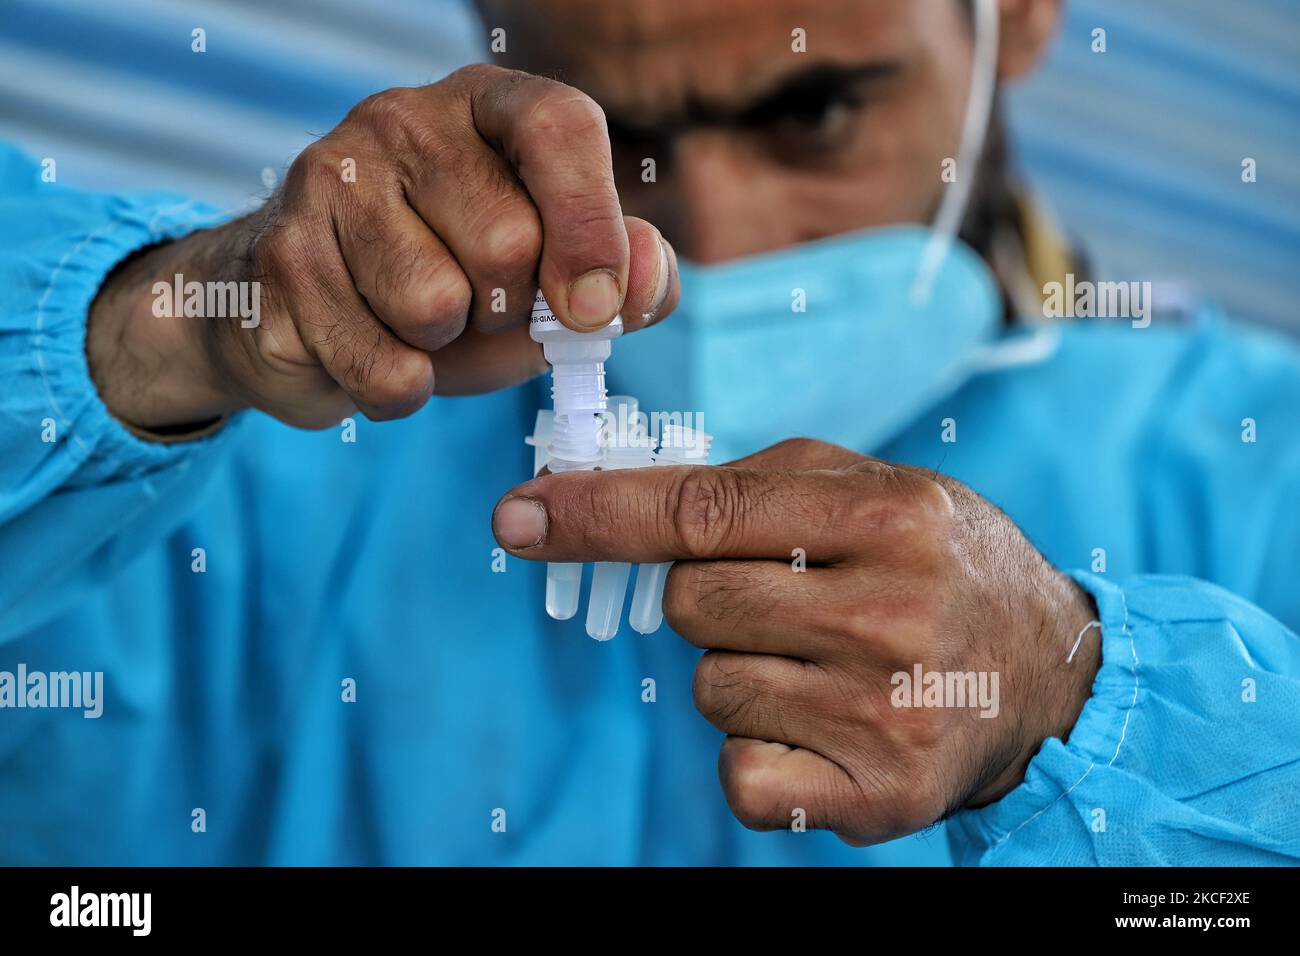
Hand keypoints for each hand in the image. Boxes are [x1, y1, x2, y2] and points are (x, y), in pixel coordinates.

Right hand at [87, 66, 678, 429]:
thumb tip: (647, 281)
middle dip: (509, 311)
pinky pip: (381, 367)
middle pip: (505, 240)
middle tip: (479, 310)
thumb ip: (622, 280)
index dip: (591, 225)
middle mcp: (401, 121)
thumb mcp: (550, 278)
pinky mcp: (280, 258)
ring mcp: (328, 180)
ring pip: (434, 305)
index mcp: (487, 108)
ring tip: (420, 325)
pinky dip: (398, 390)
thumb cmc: (449, 282)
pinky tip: (375, 352)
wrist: (300, 310)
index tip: (593, 309)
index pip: (558, 126)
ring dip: (445, 350)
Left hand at [492, 438, 1100, 844]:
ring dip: (741, 674)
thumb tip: (611, 499)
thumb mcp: (878, 489)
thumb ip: (758, 485)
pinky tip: (824, 726)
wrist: (1050, 675)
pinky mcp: (879, 796)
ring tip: (824, 664)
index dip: (599, 514)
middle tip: (786, 601)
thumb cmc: (941, 566)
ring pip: (709, 690)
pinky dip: (757, 749)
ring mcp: (887, 715)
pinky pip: (736, 773)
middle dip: (709, 600)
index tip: (520, 516)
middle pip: (691, 605)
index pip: (703, 514)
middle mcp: (894, 616)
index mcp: (890, 518)